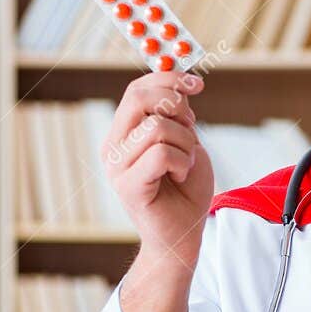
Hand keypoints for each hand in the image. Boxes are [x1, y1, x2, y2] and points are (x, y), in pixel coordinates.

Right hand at [104, 70, 214, 262]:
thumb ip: (176, 114)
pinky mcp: (128, 186)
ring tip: (185, 163)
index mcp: (122, 132)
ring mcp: (117, 167)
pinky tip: (180, 175)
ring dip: (186, 142)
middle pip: (139, 98)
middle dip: (176, 105)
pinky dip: (182, 161)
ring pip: (157, 126)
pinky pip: (161, 154)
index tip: (198, 84)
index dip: (168, 78)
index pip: (137, 88)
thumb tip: (180, 83)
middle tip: (191, 128)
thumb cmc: (185, 188)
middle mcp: (112, 146)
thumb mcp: (185, 140)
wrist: (184, 233)